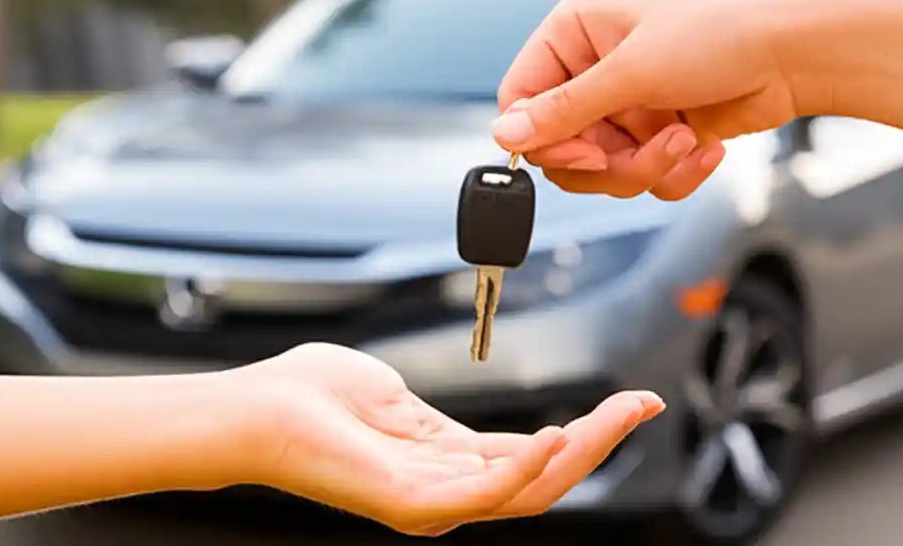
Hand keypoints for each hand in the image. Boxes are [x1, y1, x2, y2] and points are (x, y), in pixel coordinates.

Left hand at [233, 343, 663, 535]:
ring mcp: (432, 504)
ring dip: (584, 450)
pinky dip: (529, 467)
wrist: (257, 409)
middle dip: (604, 442)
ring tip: (621, 412)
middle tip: (645, 403)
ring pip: (531, 489)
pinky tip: (556, 436)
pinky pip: (485, 493)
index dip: (592, 431)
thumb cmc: (312, 398)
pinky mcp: (410, 503)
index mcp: (450, 466)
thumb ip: (432, 418)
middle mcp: (448, 493)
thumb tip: (438, 413)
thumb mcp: (394, 400)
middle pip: (549, 478)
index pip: (539, 457)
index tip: (637, 401)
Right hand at [492, 0, 821, 199]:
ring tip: (685, 144)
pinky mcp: (661, 129)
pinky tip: (706, 149)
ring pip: (603, 168)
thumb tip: (503, 138)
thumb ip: (564, 111)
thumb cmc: (717, 35)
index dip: (544, 138)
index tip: (586, 157)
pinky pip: (643, 174)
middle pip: (561, 145)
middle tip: (644, 155)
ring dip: (644, 169)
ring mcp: (629, 101)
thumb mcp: (633, 72)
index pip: (521, 99)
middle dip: (605, 163)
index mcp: (573, 30)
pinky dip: (674, 172)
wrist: (796, 52)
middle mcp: (594, 65)